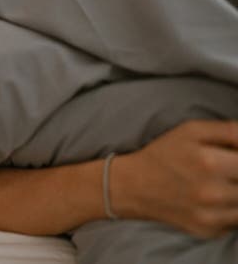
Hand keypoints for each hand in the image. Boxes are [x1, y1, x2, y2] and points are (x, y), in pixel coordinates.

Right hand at [111, 120, 237, 237]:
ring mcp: (211, 216)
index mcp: (210, 163)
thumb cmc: (164, 153)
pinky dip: (231, 209)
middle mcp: (213, 193)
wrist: (133, 186)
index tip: (232, 157)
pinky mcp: (208, 231)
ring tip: (222, 182)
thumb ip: (230, 131)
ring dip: (237, 192)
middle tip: (226, 169)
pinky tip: (215, 199)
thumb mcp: (192, 130)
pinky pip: (236, 221)